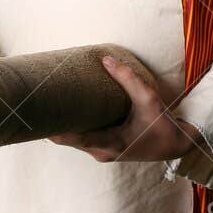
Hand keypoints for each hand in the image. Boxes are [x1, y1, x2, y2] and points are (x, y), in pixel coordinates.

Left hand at [48, 54, 198, 163]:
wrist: (176, 145)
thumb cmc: (163, 124)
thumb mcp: (148, 99)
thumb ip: (128, 79)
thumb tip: (106, 60)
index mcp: (112, 144)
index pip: (76, 139)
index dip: (56, 131)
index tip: (39, 121)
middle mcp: (104, 152)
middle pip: (70, 141)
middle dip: (54, 127)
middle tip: (35, 110)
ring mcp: (104, 153)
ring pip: (75, 142)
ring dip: (62, 128)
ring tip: (46, 110)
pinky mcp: (106, 149)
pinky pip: (83, 140)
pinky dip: (73, 129)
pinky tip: (65, 115)